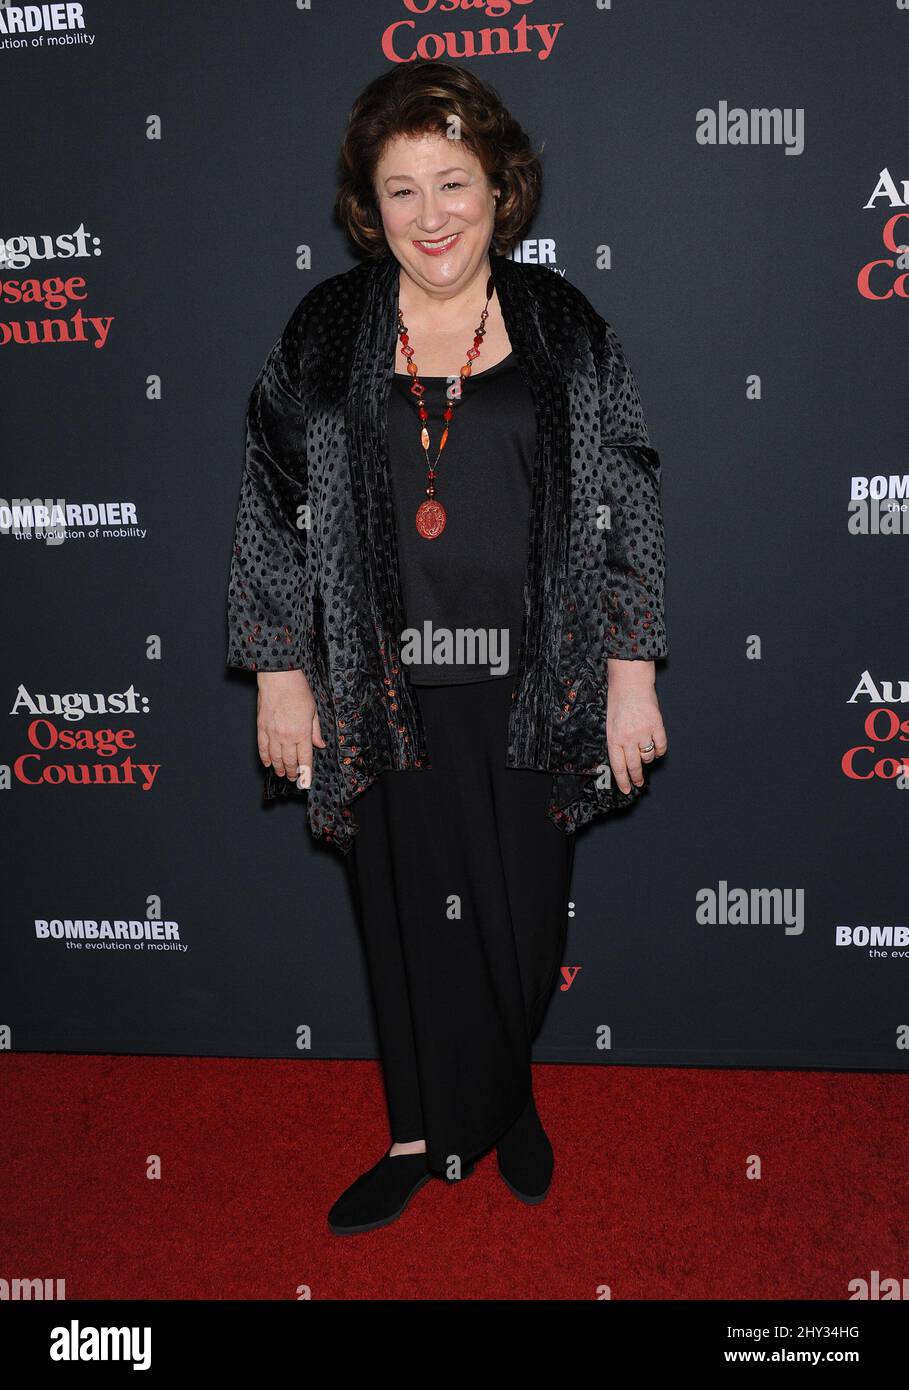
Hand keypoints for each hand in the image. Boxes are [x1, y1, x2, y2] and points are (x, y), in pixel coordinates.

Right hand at [256, 669, 325, 787]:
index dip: (305, 772)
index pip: (305, 759)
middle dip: (292, 772)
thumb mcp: (313, 711)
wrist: (279, 679)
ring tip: (281, 773)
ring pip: (275, 757)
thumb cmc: (297, 691)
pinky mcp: (261, 728)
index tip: (306, 782)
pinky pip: (262, 748)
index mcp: (302, 733)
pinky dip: (265, 757)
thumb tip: (320, 745)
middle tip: (293, 778)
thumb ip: (315, 730)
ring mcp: (272, 733)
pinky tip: (267, 763)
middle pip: (289, 761)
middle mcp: (287, 736)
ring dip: (279, 768)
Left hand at [605, 658, 667, 793]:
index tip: (626, 789)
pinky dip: (659, 750)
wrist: (630, 683)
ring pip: (648, 757)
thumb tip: (622, 759)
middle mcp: (628, 738)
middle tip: (639, 783)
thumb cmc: (618, 700)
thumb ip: (616, 741)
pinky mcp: (656, 726)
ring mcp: (643, 732)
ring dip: (646, 759)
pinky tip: (656, 748)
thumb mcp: (610, 723)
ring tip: (644, 754)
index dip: (623, 780)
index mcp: (614, 738)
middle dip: (636, 778)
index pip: (618, 766)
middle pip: (634, 766)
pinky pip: (661, 746)